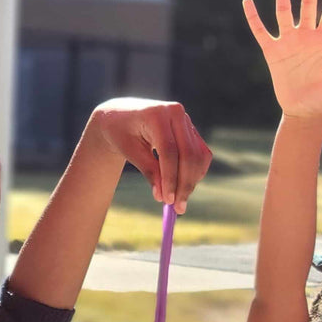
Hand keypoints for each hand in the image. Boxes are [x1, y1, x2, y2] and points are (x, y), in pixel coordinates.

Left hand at [82, 98, 213, 214]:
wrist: (122, 115)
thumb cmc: (121, 132)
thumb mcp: (129, 151)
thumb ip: (148, 170)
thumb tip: (163, 196)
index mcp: (156, 114)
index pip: (169, 150)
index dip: (170, 177)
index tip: (167, 200)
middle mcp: (176, 113)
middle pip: (188, 154)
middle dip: (184, 184)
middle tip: (178, 208)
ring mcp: (186, 120)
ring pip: (198, 156)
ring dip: (192, 181)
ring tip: (179, 201)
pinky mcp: (191, 130)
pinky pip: (201, 154)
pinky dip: (195, 173)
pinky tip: (185, 188)